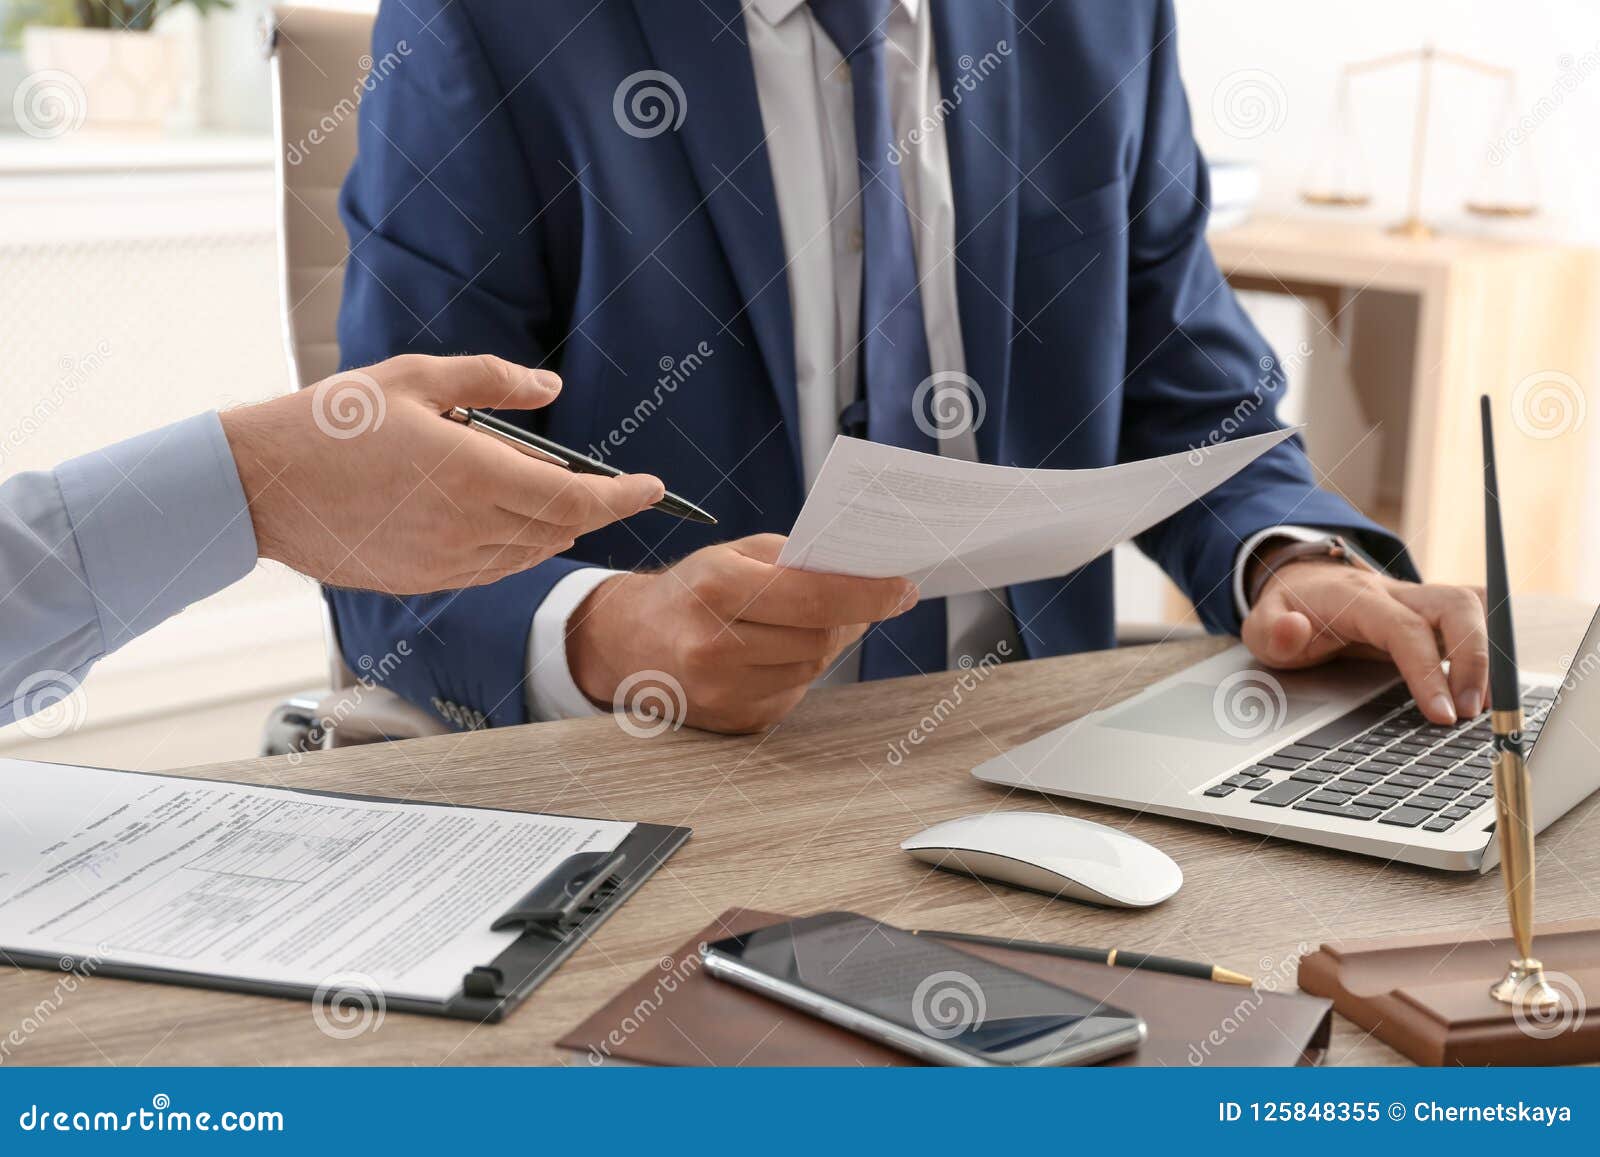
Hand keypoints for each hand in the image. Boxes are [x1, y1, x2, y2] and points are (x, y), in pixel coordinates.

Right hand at [220, 354, 663, 593]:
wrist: (259, 486)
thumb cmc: (332, 422)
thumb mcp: (414, 378)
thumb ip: (492, 380)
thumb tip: (550, 389)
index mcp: (472, 473)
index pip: (575, 499)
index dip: (623, 497)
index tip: (654, 488)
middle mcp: (467, 527)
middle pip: (559, 529)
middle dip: (586, 506)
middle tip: (590, 476)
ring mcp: (445, 562)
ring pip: (527, 553)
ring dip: (546, 525)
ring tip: (532, 487)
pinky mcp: (422, 581)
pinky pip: (490, 569)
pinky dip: (511, 546)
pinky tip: (492, 516)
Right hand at [567, 534, 918, 732]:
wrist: (628, 642)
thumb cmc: (690, 590)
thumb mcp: (734, 555)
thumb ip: (797, 560)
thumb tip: (865, 578)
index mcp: (716, 589)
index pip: (813, 596)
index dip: (867, 593)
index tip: (902, 588)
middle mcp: (714, 645)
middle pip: (818, 637)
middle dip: (847, 616)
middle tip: (864, 597)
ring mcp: (721, 692)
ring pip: (811, 668)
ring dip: (823, 643)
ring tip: (809, 621)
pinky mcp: (733, 721)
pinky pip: (794, 693)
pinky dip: (799, 670)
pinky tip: (780, 651)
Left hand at [1241, 555, 1488, 724]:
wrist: (1302, 581)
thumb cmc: (1289, 609)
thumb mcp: (1262, 624)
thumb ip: (1274, 630)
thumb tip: (1293, 628)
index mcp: (1357, 598)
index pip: (1405, 628)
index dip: (1429, 670)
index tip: (1442, 714)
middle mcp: (1397, 592)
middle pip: (1456, 605)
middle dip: (1475, 658)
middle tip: (1471, 712)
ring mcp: (1420, 599)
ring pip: (1474, 606)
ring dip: (1489, 654)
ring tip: (1484, 706)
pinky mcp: (1433, 612)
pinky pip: (1475, 617)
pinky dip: (1490, 646)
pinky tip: (1487, 686)